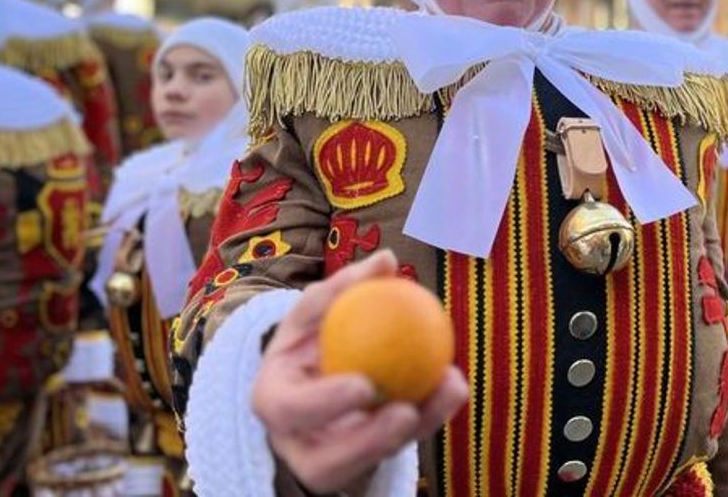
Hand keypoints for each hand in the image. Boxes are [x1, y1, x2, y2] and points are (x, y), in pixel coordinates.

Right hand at [252, 250, 468, 493]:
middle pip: (327, 460)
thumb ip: (343, 288)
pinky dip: (429, 418)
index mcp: (273, 401)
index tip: (365, 383)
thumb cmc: (312, 339)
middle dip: (369, 441)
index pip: (291, 408)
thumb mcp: (315, 313)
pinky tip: (454, 386)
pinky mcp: (360, 467)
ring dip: (415, 429)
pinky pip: (398, 450)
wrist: (311, 380)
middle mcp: (295, 443)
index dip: (326, 402)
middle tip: (407, 410)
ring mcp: (326, 464)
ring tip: (449, 389)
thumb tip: (386, 260)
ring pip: (368, 465)